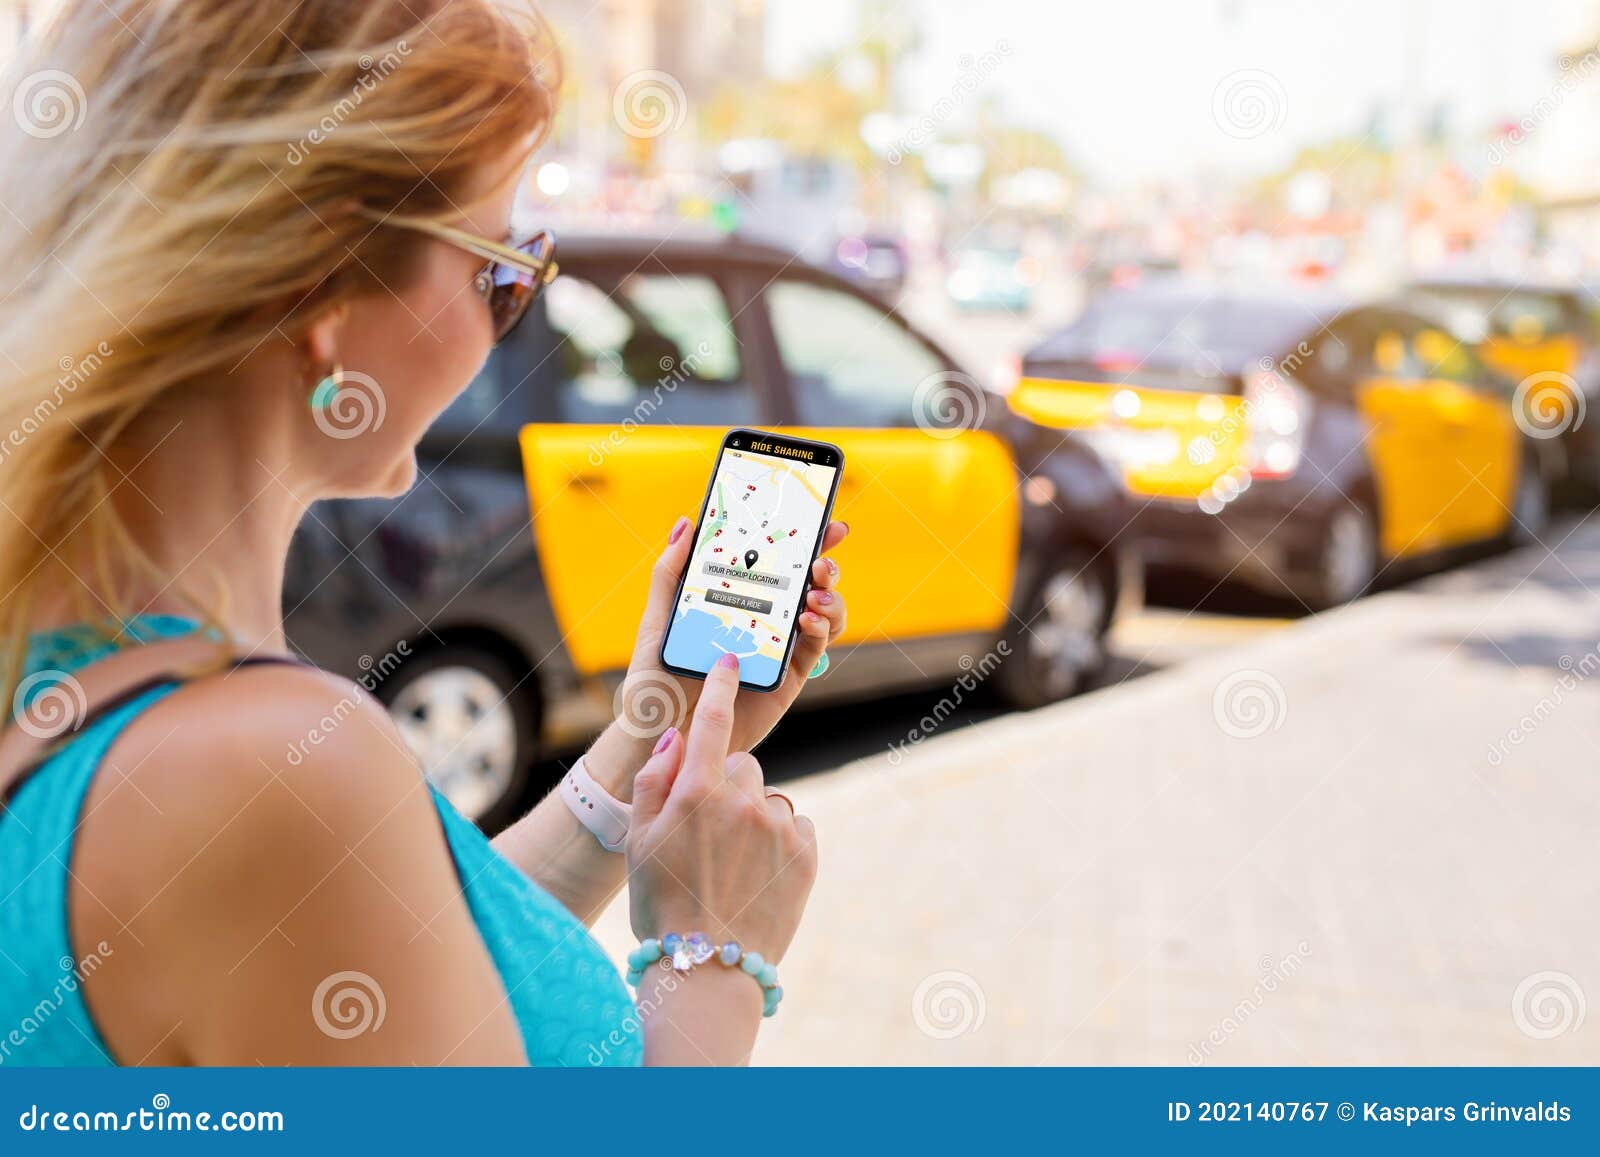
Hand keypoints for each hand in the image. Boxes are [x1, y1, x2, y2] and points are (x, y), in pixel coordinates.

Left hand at [589, 515, 848, 799]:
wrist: (663, 733)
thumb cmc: (656, 677)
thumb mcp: (657, 620)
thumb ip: (670, 573)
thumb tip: (686, 523)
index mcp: (738, 599)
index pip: (775, 562)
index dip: (803, 539)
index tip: (822, 520)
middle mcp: (765, 620)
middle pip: (808, 583)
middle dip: (825, 564)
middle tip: (821, 560)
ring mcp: (780, 648)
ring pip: (822, 613)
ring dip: (829, 598)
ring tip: (813, 596)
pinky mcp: (789, 678)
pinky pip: (815, 649)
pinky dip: (820, 630)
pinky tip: (807, 620)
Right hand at [626, 653, 817, 961]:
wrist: (708, 970)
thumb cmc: (662, 905)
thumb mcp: (641, 840)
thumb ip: (656, 779)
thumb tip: (680, 736)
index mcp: (696, 792)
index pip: (712, 720)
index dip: (722, 684)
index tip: (732, 658)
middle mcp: (742, 801)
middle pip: (741, 766)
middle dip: (726, 787)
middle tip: (707, 835)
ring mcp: (779, 827)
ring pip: (767, 798)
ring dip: (752, 817)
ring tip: (732, 865)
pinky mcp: (807, 853)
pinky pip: (795, 826)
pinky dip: (780, 841)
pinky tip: (758, 874)